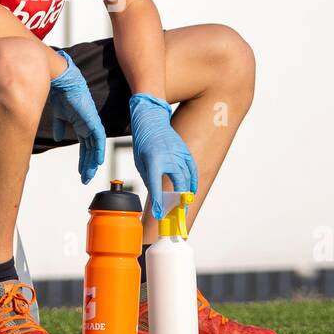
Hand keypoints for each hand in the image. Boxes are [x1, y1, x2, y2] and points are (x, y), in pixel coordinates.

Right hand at [48, 49, 106, 183]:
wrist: (63, 83)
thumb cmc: (61, 95)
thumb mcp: (59, 115)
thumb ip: (59, 127)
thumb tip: (57, 138)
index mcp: (81, 125)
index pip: (85, 146)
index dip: (84, 159)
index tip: (81, 172)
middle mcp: (88, 125)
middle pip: (90, 150)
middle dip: (88, 165)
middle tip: (86, 179)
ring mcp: (91, 123)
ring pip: (95, 147)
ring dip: (92, 162)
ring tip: (89, 175)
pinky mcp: (92, 120)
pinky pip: (99, 138)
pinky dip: (99, 150)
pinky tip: (98, 161)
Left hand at [129, 92, 198, 219]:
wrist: (151, 118)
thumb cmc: (143, 140)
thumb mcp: (140, 162)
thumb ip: (150, 179)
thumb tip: (158, 195)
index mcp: (153, 159)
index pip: (157, 185)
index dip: (159, 202)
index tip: (160, 214)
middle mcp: (169, 156)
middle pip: (178, 183)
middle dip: (177, 201)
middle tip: (175, 215)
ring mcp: (180, 153)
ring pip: (187, 178)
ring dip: (186, 194)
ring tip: (184, 207)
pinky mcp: (185, 151)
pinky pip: (192, 170)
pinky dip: (193, 182)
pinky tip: (190, 192)